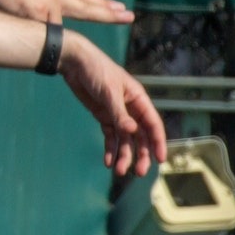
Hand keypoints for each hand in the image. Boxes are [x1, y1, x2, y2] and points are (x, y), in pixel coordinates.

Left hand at [56, 31, 167, 175]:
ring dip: (124, 155)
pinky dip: (110, 149)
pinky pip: (110, 136)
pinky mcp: (103, 116)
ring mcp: (117, 114)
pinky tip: (108, 162)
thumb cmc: (96, 70)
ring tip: (119, 171)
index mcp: (138, 99)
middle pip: (140, 136)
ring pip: (125, 139)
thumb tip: (132, 132)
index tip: (160, 159)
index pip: (152, 124)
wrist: (74, 62)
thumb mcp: (109, 92)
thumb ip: (119, 113)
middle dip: (141, 154)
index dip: (157, 142)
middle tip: (139, 172)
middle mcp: (131, 109)